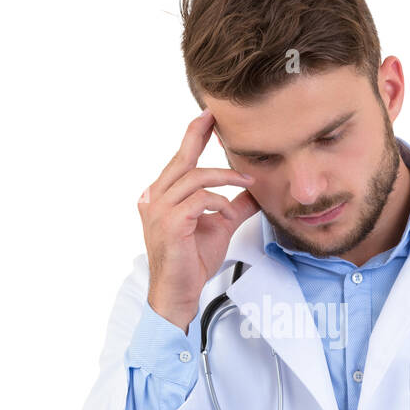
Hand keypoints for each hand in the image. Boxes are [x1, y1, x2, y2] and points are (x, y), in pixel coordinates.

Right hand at [137, 109, 260, 330]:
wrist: (179, 291)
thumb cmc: (191, 262)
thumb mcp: (219, 226)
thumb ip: (235, 206)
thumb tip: (255, 192)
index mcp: (161, 195)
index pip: (179, 160)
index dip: (193, 136)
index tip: (209, 118)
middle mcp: (154, 198)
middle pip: (182, 159)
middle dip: (200, 135)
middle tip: (219, 120)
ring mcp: (159, 210)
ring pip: (195, 177)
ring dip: (226, 178)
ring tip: (246, 183)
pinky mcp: (170, 222)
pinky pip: (200, 199)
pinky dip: (220, 202)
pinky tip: (228, 214)